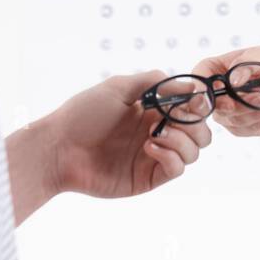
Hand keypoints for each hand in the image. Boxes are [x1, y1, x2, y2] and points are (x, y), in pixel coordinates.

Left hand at [49, 71, 212, 197]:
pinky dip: (172, 156)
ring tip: (155, 135)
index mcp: (153, 110)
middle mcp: (158, 132)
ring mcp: (154, 156)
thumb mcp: (118, 87)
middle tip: (175, 120)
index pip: (191, 108)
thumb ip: (154, 82)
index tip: (192, 101)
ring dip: (182, 140)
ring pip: (193, 152)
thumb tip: (190, 85)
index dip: (198, 105)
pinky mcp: (148, 178)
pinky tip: (149, 147)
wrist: (58, 149)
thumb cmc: (82, 114)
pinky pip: (177, 169)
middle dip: (195, 125)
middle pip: (200, 133)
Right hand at [192, 45, 259, 136]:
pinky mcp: (240, 125)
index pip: (199, 78)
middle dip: (241, 104)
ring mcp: (226, 112)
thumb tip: (233, 82)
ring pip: (235, 120)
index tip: (215, 94)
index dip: (202, 88)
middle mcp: (216, 93)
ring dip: (257, 112)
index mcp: (213, 69)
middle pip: (217, 106)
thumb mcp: (259, 55)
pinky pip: (249, 129)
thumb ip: (244, 66)